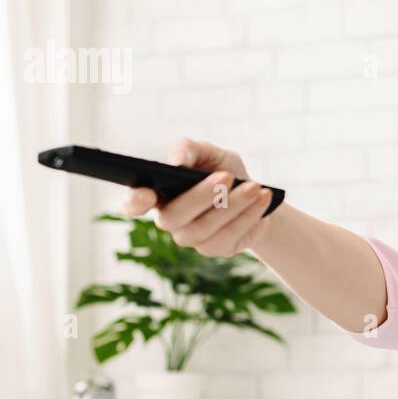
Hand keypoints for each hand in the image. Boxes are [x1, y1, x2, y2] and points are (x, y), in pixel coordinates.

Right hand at [121, 138, 274, 256]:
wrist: (255, 193)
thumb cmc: (222, 170)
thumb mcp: (209, 153)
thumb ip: (190, 149)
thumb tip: (177, 161)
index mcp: (158, 193)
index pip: (134, 203)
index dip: (135, 202)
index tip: (147, 193)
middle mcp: (170, 220)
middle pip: (174, 217)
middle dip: (202, 196)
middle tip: (227, 176)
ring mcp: (191, 238)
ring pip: (205, 228)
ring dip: (233, 205)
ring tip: (255, 187)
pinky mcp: (216, 249)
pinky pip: (229, 237)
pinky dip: (249, 216)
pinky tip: (263, 201)